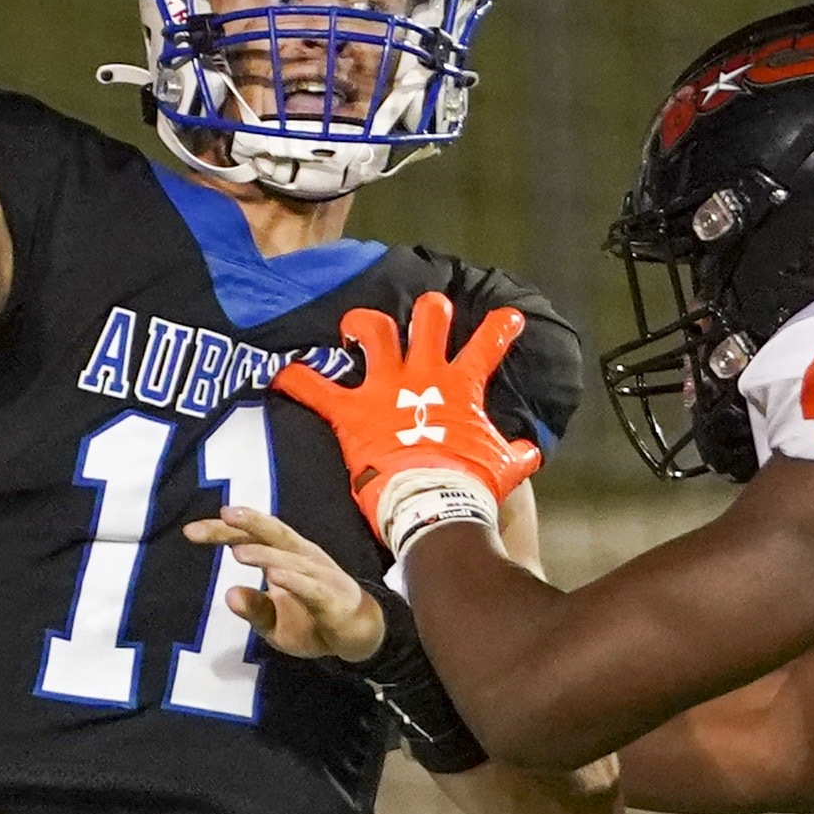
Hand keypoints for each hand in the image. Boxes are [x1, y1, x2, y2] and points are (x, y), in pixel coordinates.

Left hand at [181, 505, 387, 662]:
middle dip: (248, 523)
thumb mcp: (274, 623)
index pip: (252, 536)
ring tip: (238, 551)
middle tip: (221, 515)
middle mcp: (303, 558)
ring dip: (266, 554)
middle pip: (274, 533)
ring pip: (291, 560)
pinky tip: (276, 576)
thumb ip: (254, 609)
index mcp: (286, 557)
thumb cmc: (312, 623)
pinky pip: (312, 588)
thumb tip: (228, 594)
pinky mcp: (333, 599)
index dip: (223, 531)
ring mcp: (320, 577)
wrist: (359, 639)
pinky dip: (295, 580)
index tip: (190, 531)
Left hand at [273, 294, 544, 545]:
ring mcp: (385, 388)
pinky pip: (316, 389)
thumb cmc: (468, 486)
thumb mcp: (503, 468)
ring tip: (355, 326)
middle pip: (428, 318)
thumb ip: (517, 455)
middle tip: (430, 311)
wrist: (433, 504)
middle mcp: (423, 375)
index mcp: (460, 387)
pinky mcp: (353, 412)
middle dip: (431, 309)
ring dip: (363, 323)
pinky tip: (281, 372)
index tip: (509, 316)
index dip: (501, 327)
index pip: (487, 346)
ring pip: (373, 331)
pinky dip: (297, 380)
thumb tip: (532, 453)